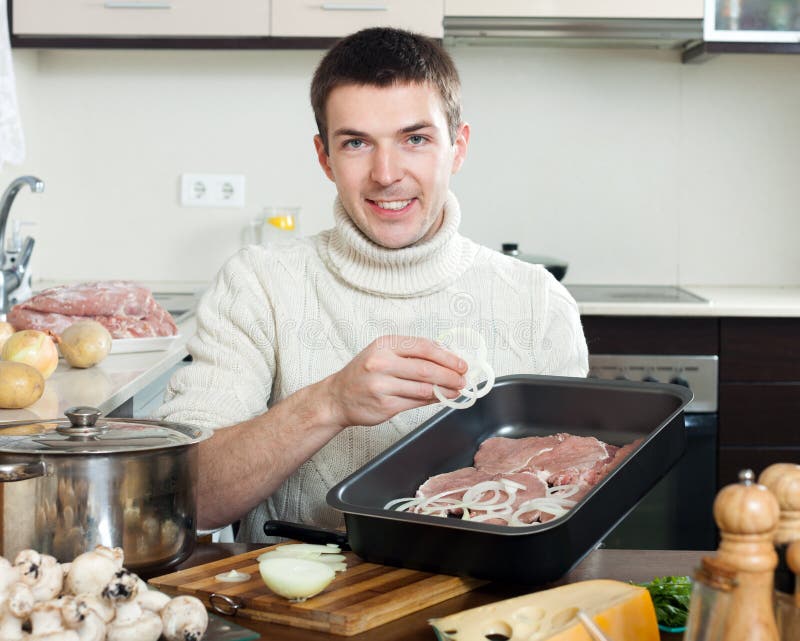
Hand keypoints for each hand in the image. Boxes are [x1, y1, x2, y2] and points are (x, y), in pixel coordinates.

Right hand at [319, 335, 467, 428]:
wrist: (337, 397)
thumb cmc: (363, 373)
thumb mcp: (383, 353)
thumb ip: (411, 354)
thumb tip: (446, 358)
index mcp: (385, 344)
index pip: (424, 347)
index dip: (447, 356)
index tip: (461, 363)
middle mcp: (381, 363)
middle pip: (426, 368)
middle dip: (450, 375)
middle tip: (463, 379)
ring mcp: (381, 385)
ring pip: (423, 388)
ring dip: (445, 390)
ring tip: (457, 390)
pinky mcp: (385, 405)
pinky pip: (416, 402)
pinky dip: (432, 401)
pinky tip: (440, 398)